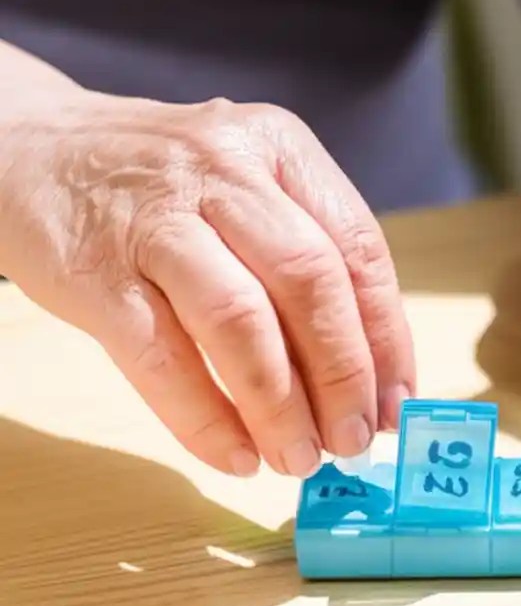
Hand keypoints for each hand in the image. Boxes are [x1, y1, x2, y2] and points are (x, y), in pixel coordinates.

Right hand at [0, 89, 415, 477]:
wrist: (23, 149)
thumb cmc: (161, 186)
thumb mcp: (246, 185)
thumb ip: (308, 258)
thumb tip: (371, 378)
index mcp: (279, 148)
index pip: (359, 249)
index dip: (387, 338)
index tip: (399, 403)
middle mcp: (224, 172)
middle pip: (310, 283)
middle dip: (344, 376)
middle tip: (354, 440)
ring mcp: (156, 219)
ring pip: (240, 321)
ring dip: (281, 405)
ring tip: (299, 458)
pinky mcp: (94, 272)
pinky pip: (161, 359)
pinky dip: (205, 419)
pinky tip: (235, 455)